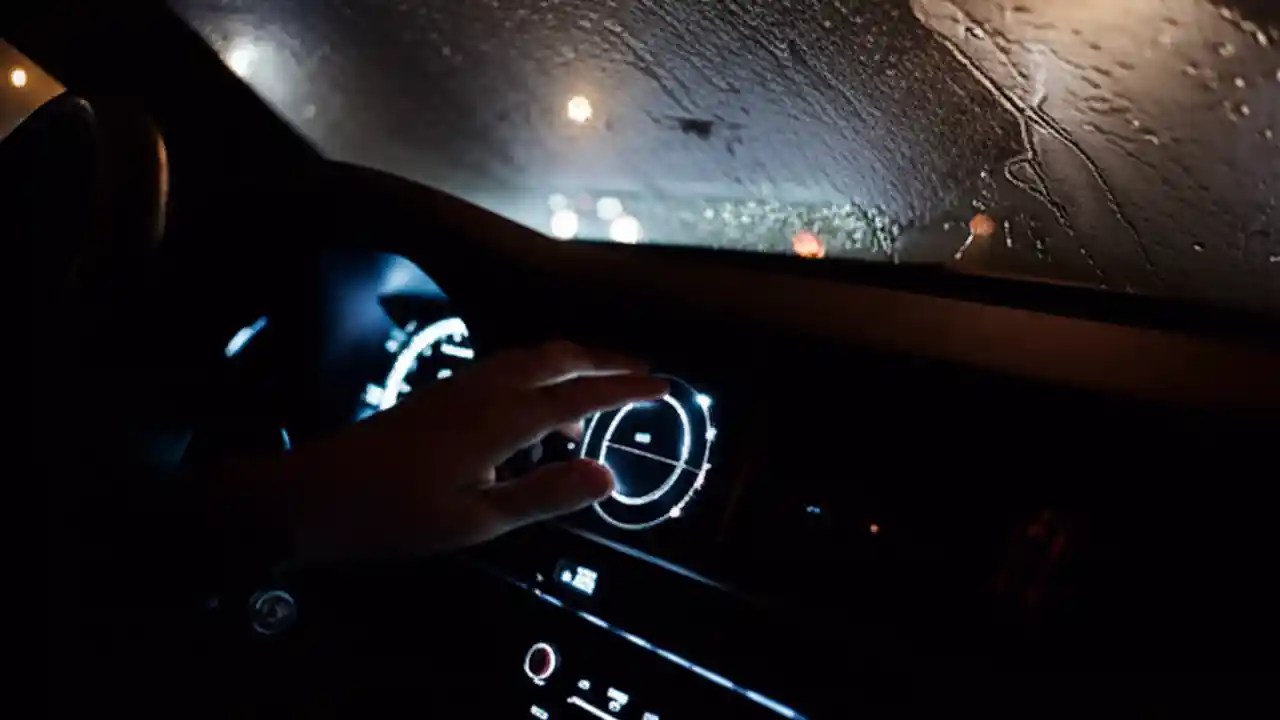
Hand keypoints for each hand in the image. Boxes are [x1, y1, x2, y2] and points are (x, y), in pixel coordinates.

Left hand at [275, 341, 667, 560]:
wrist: (315, 493)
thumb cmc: (397, 514)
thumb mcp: (476, 518)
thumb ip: (545, 493)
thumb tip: (611, 476)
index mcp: (502, 418)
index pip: (580, 393)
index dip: (626, 388)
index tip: (665, 384)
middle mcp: (486, 390)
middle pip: (557, 358)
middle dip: (604, 362)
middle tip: (642, 370)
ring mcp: (460, 388)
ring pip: (529, 359)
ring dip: (570, 364)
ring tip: (596, 388)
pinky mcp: (441, 395)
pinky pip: (506, 370)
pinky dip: (539, 376)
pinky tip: (534, 409)